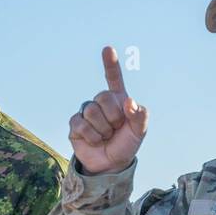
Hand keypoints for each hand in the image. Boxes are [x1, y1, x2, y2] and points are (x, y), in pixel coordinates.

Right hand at [68, 45, 148, 174]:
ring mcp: (87, 112)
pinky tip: (95, 141)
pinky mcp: (75, 124)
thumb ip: (140, 116)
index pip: (114, 78)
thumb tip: (129, 102)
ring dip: (103, 129)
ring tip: (106, 136)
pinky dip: (92, 136)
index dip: (110, 64)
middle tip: (116, 128)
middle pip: (103, 96)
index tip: (107, 49)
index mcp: (118, 99)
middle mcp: (101, 102)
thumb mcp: (139, 132)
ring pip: (92, 110)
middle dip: (113, 116)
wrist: (110, 164)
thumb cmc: (126, 145)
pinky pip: (81, 124)